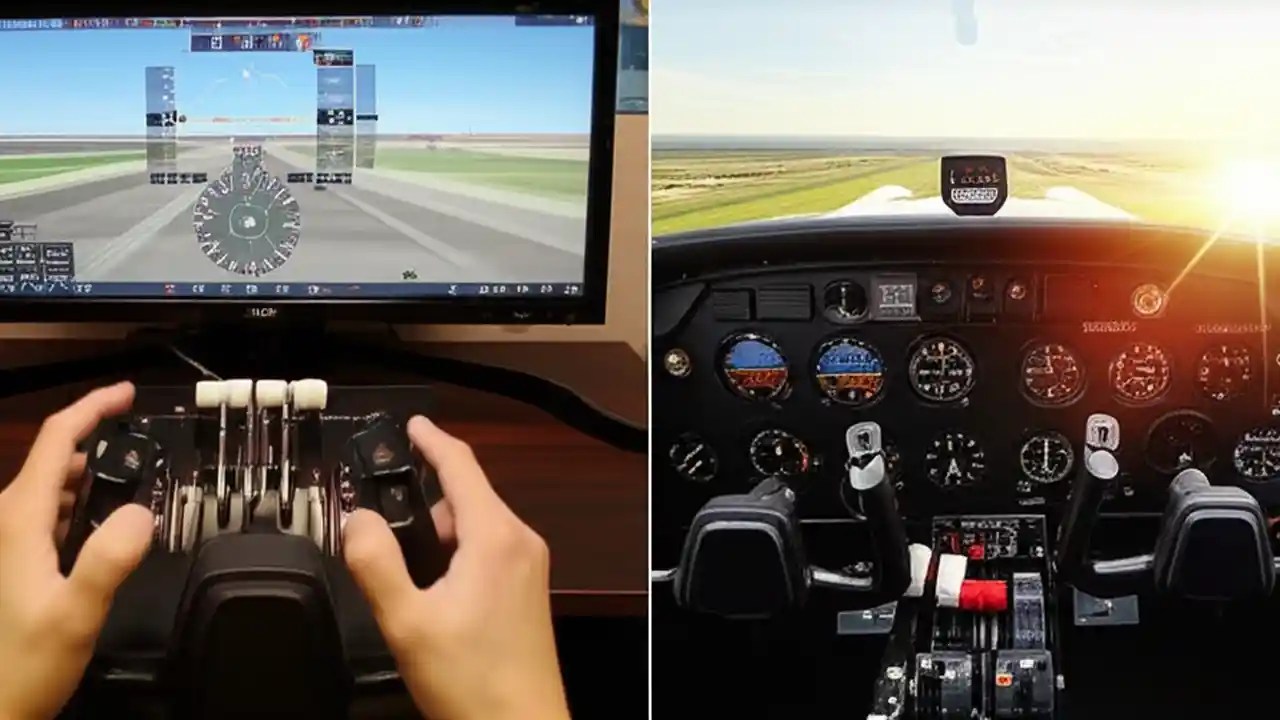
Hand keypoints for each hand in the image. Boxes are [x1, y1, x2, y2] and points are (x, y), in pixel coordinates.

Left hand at [0, 382, 154, 719]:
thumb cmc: (22, 667)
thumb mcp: (75, 615)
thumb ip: (108, 561)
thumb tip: (140, 512)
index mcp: (19, 521)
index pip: (57, 441)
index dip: (93, 409)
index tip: (127, 394)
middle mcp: (8, 523)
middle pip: (55, 460)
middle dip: (101, 444)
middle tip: (146, 447)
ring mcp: (8, 543)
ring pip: (51, 489)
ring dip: (92, 479)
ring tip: (133, 484)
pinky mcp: (13, 564)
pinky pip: (49, 517)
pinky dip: (80, 507)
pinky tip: (103, 528)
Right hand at [344, 416, 568, 719]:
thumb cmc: (472, 682)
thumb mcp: (407, 622)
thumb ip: (376, 563)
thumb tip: (357, 519)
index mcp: (496, 537)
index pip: (461, 466)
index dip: (432, 439)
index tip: (412, 424)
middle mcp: (520, 543)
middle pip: (465, 498)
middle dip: (422, 508)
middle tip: (382, 536)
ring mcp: (528, 568)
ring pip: (475, 528)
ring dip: (438, 540)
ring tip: (405, 585)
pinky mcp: (527, 592)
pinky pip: (488, 553)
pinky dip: (456, 558)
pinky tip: (432, 599)